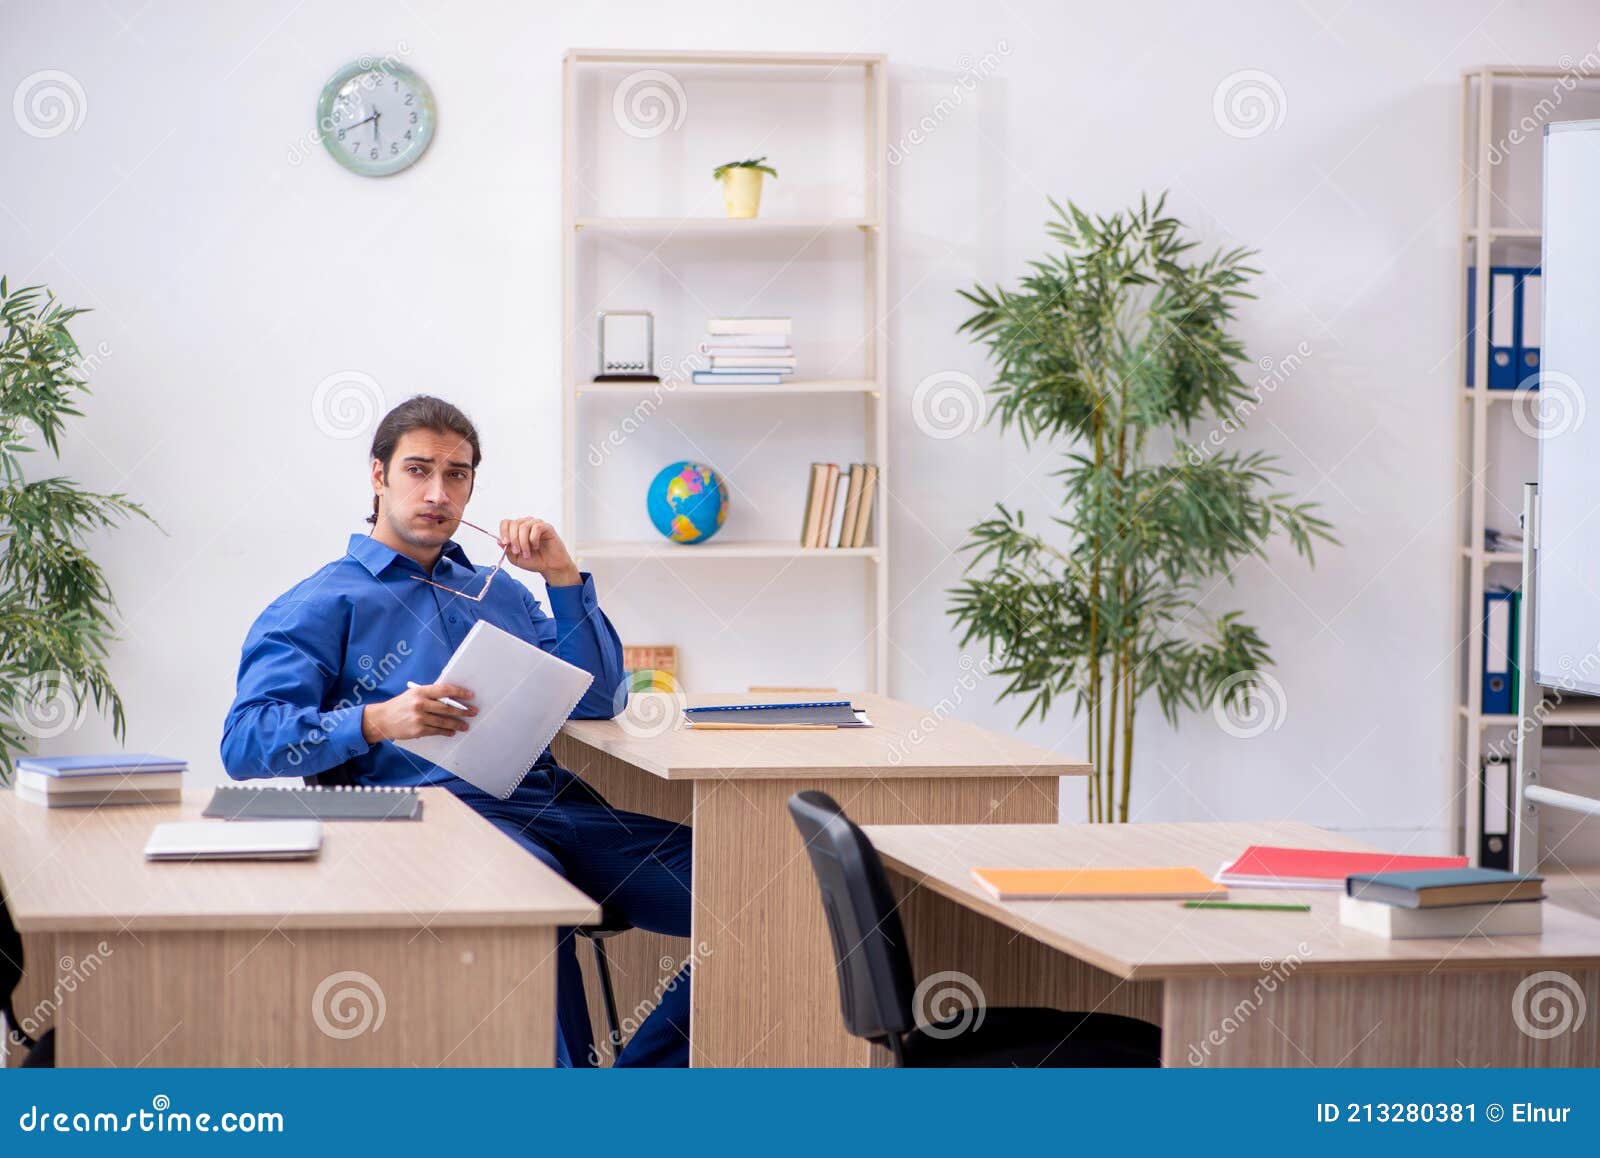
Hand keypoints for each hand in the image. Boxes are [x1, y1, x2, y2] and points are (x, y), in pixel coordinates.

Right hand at [361, 682, 475, 742]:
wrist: (382, 720)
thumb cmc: (400, 705)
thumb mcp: (412, 694)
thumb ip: (430, 694)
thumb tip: (452, 697)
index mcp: (420, 691)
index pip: (444, 690)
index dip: (459, 692)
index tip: (470, 695)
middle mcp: (420, 703)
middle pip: (447, 707)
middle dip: (463, 710)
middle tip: (473, 712)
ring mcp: (419, 718)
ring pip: (443, 721)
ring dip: (457, 724)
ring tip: (465, 725)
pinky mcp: (418, 730)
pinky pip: (436, 731)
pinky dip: (446, 731)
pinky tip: (452, 732)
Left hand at [499, 517, 579, 584]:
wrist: (550, 567)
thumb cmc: (534, 561)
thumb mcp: (515, 558)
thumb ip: (506, 549)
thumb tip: (498, 541)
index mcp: (517, 530)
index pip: (506, 523)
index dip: (503, 531)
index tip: (505, 543)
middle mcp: (526, 524)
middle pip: (514, 524)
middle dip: (513, 539)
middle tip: (517, 552)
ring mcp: (536, 524)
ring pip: (524, 526)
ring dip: (523, 542)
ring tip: (527, 553)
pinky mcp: (547, 527)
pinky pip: (537, 527)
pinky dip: (533, 539)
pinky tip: (536, 546)